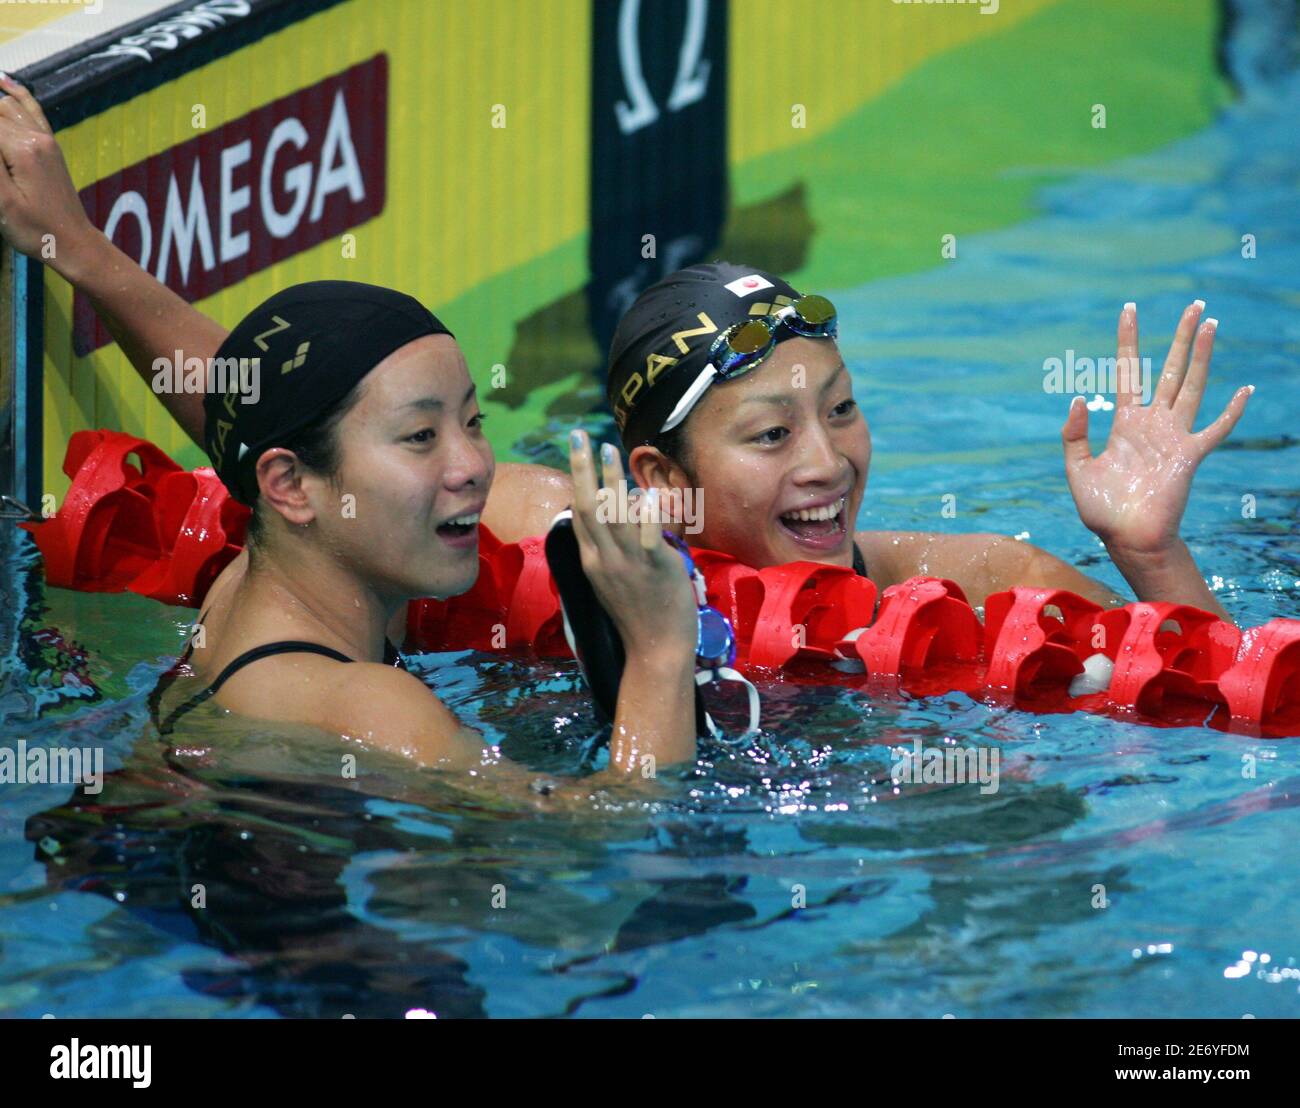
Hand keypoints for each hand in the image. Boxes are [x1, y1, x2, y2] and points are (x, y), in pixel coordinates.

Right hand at [0, 74, 97, 271]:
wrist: (75, 244)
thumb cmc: (36, 230)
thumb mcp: (1, 200)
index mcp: (22, 149)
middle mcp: (36, 137)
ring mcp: (46, 140)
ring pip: (7, 105)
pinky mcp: (50, 146)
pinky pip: (32, 110)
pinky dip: (15, 93)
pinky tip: (2, 80)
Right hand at [567, 430, 697, 659]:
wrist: (656, 650)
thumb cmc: (639, 615)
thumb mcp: (611, 583)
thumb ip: (606, 553)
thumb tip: (608, 520)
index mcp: (592, 562)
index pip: (579, 515)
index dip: (578, 481)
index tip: (579, 452)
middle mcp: (603, 559)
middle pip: (587, 505)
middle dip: (582, 467)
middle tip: (578, 435)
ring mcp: (627, 563)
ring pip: (613, 513)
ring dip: (610, 478)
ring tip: (609, 448)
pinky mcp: (654, 566)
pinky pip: (646, 534)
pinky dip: (644, 513)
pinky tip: (645, 492)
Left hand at [1061, 301, 1251, 555]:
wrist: (1128, 539)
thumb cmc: (1102, 509)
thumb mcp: (1077, 469)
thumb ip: (1074, 435)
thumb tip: (1079, 398)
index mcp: (1124, 423)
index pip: (1127, 372)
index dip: (1128, 340)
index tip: (1130, 309)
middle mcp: (1152, 423)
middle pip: (1168, 370)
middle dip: (1180, 337)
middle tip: (1194, 305)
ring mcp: (1173, 436)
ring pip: (1191, 386)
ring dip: (1201, 356)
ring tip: (1211, 324)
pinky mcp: (1190, 455)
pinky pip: (1216, 429)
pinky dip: (1231, 411)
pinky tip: (1245, 390)